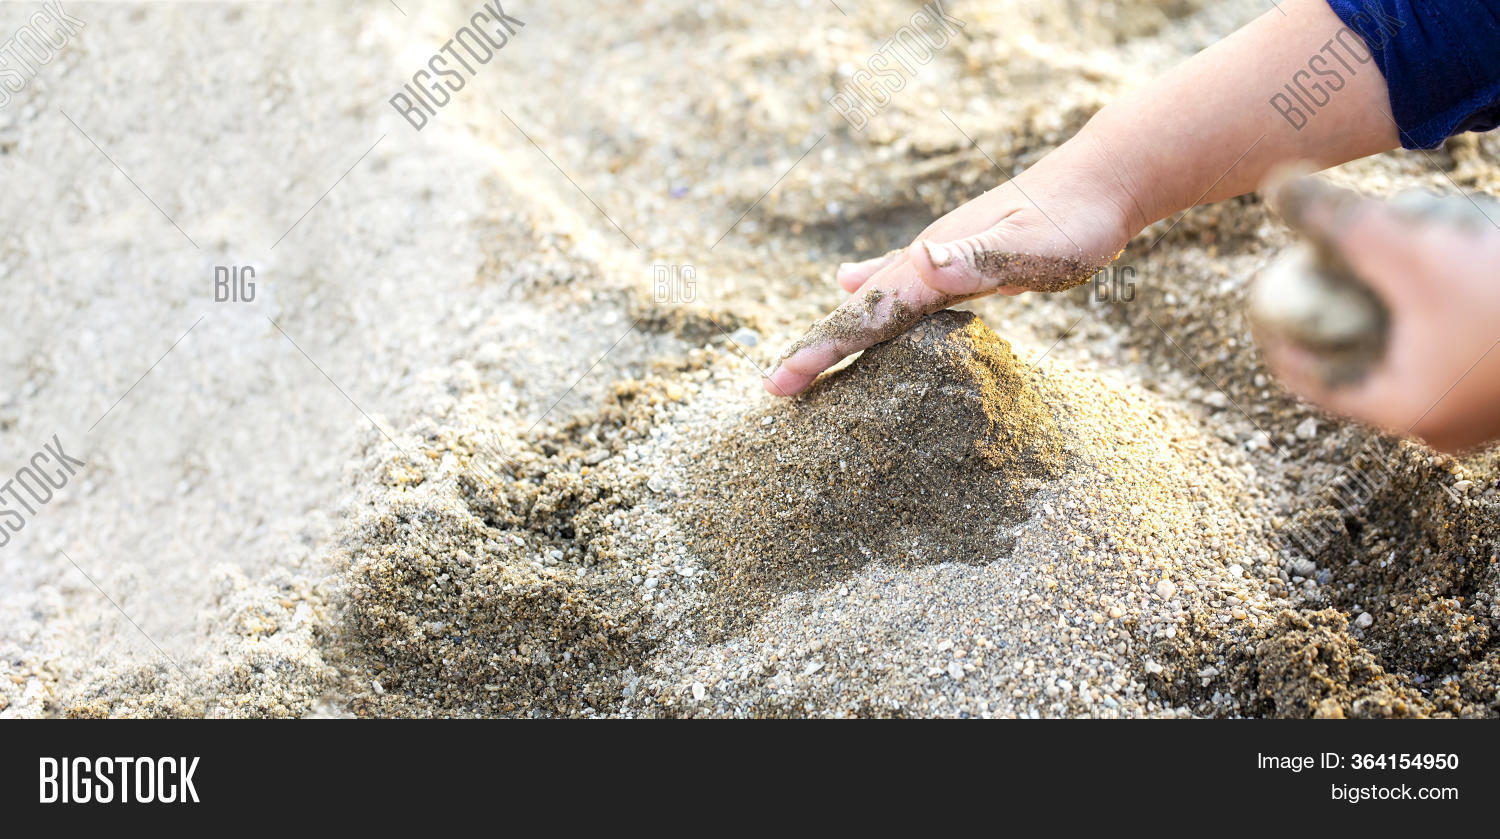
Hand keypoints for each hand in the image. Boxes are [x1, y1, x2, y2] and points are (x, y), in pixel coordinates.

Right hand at [763, 139, 1134, 396]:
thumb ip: (979, 257)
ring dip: (838, 328)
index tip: (778, 384)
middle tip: (774, 386)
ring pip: (875, 298)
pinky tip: (850, 283)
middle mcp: (926, 258)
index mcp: (933, 263)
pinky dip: (871, 295)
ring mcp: (941, 256)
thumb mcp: (1034, 247)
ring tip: (803, 356)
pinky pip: (902, 289)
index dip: (821, 350)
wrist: (1105, 176)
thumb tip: (921, 262)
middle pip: (859, 309)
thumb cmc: (1076, 218)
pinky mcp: (959, 259)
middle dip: (817, 347)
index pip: (866, 314)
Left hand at [1257, 178, 1499, 453]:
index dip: (1277, 330)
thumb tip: (1272, 186)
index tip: (1264, 287)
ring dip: (1392, 318)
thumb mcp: (1408, 245)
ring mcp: (1485, 416)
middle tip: (1317, 273)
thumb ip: (1335, 223)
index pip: (1307, 380)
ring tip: (1376, 268)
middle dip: (1338, 320)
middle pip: (1360, 370)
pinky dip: (1437, 317)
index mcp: (1399, 409)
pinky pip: (1456, 354)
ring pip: (1413, 361)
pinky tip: (1442, 271)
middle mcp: (1440, 428)